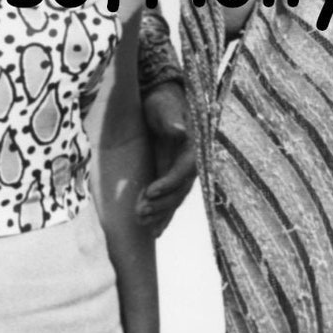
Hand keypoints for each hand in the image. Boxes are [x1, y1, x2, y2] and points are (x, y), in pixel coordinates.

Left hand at [136, 82, 196, 235]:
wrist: (161, 102)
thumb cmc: (161, 101)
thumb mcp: (163, 104)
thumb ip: (170, 117)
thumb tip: (180, 130)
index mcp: (192, 146)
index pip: (185, 170)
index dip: (169, 183)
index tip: (150, 191)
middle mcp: (190, 162)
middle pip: (180, 190)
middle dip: (162, 204)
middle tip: (140, 212)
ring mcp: (181, 172)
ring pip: (175, 199)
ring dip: (160, 213)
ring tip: (141, 222)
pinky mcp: (171, 178)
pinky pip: (170, 200)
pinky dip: (163, 216)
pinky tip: (154, 232)